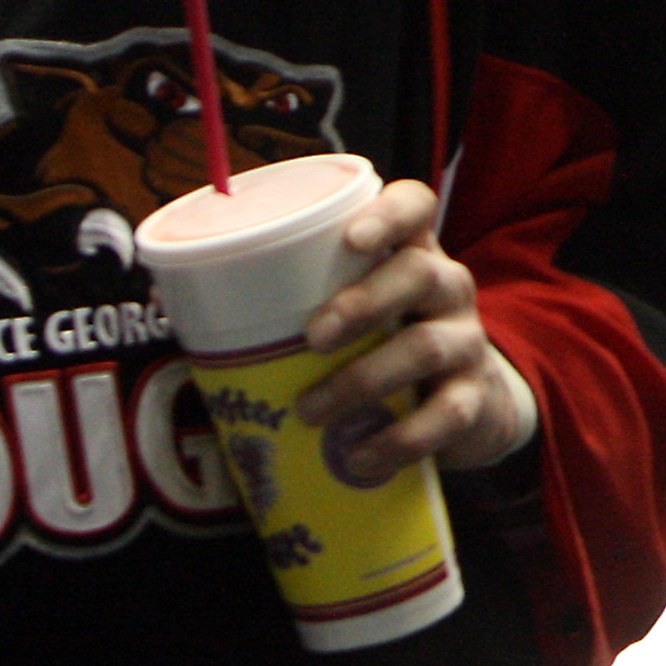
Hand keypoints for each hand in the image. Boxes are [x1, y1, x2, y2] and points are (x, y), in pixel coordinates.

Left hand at [296, 179, 537, 478]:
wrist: (471, 406)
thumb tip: (192, 312)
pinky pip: (444, 415)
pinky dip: (397, 440)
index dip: (389, 213)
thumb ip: (308, 301)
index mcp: (414, 254)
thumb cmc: (389, 345)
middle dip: (362, 303)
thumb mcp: (364, 311)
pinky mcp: (473, 399)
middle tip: (312, 337)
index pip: (416, 206)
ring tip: (312, 410)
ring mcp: (466, 342)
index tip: (351, 237)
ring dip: (363, 378)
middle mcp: (448, 287)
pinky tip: (359, 459)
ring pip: (425, 346)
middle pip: (419, 273)